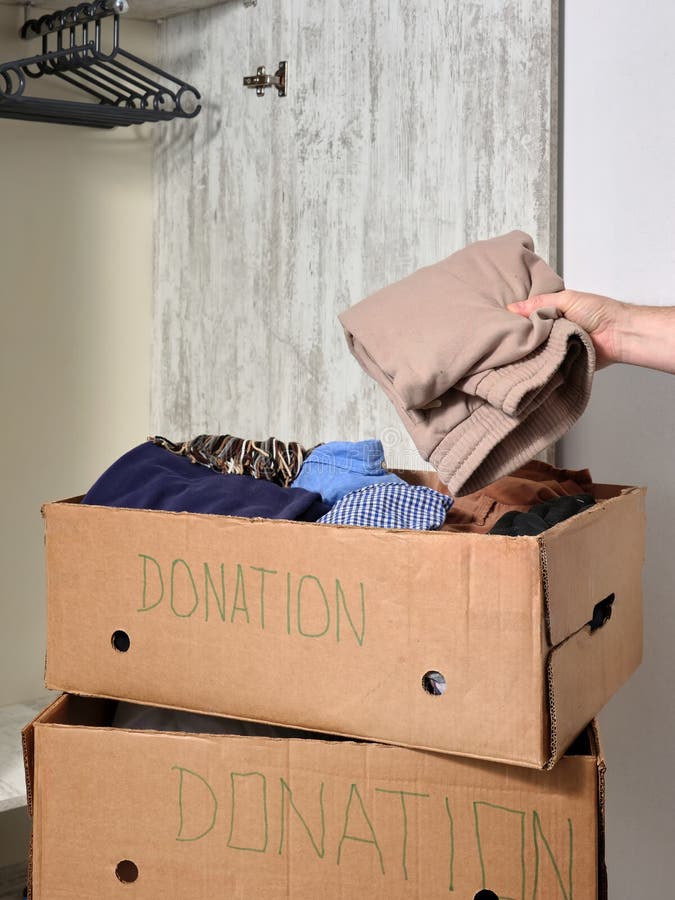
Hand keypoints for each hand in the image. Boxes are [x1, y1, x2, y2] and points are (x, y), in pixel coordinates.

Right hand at [507, 289, 625, 368]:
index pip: (527, 316)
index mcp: (552, 313)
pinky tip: (524, 363)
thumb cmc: (598, 312)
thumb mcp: (566, 299)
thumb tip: (511, 308)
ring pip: (534, 351)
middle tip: (502, 339)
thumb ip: (538, 303)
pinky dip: (538, 363)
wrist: (618, 334)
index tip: (498, 322)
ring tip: (509, 352)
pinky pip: (544, 364)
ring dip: (528, 351)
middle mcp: (552, 330)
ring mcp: (555, 347)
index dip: (514, 319)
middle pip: (528, 335)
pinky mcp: (560, 363)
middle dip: (519, 337)